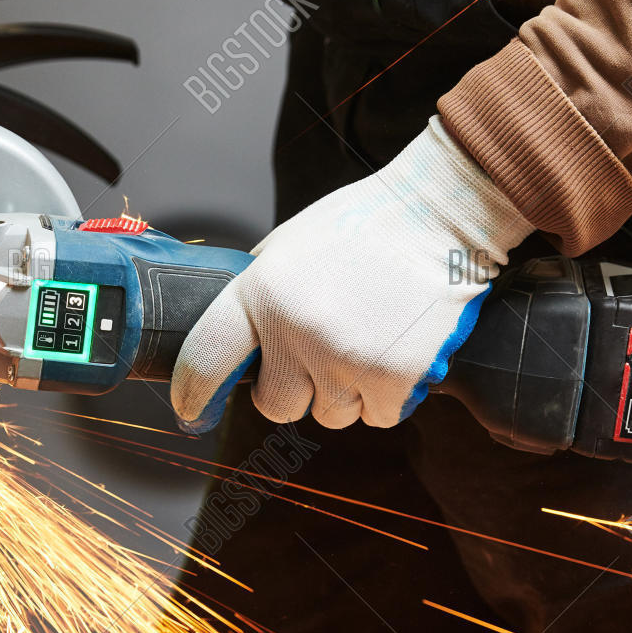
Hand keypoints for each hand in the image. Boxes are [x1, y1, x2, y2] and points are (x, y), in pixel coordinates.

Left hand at [172, 117, 531, 432]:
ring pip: (330, 415)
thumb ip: (256, 292)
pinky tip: (393, 351)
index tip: (191, 411)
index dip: (193, 394)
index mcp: (261, 292)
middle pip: (276, 406)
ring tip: (366, 339)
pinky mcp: (392, 377)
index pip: (205, 359)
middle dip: (294, 391)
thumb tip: (235, 339)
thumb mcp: (287, 245)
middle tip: (319, 356)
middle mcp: (296, 330)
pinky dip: (386, 397)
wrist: (441, 214)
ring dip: (345, 391)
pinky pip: (376, 417)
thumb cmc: (364, 226)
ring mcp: (344, 358)